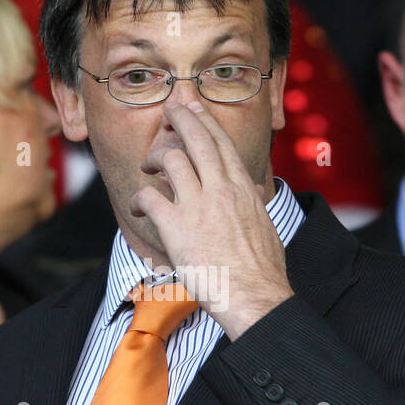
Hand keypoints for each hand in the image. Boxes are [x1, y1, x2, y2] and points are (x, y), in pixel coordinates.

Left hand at [130, 100, 292, 339]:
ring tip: (148, 167)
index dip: (204, 121)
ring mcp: (198, 205)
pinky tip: (139, 208)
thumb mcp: (265, 224)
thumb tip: (254, 186)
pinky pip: (149, 197)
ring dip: (155, 157)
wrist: (255, 294)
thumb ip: (253, 200)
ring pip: (171, 158)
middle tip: (168, 110)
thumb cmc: (262, 269)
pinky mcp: (176, 226)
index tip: (194, 109)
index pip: (222, 143)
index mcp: (243, 188)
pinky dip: (139, 198)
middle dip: (180, 117)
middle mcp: (221, 189)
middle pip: (196, 138)